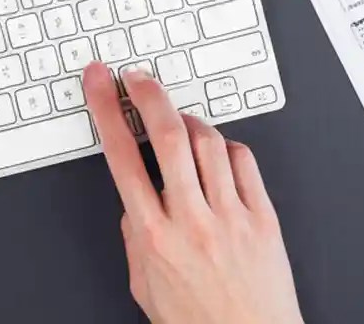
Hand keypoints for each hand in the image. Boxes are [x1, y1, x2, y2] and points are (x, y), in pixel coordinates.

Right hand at [82, 63, 302, 323]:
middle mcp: (191, 221)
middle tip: (138, 78)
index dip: (107, 110)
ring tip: (179, 121)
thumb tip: (134, 200)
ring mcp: (230, 217)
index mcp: (153, 236)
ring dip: (189, 121)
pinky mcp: (263, 219)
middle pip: (168, 136)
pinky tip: (219, 152)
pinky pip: (245, 163)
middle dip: (149, 94)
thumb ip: (135, 237)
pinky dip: (227, 147)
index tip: (100, 84)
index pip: (122, 157)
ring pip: (209, 143)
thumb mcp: (145, 284)